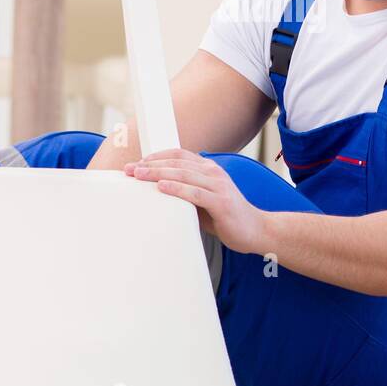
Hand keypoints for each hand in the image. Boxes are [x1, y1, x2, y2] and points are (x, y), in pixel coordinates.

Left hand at [124, 148, 266, 253]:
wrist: (256, 230)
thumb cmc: (226, 217)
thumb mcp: (203, 200)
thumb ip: (186, 193)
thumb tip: (157, 194)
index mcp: (209, 169)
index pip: (179, 155)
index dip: (157, 156)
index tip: (137, 163)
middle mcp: (213, 173)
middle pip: (177, 163)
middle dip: (150, 165)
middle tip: (129, 170)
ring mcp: (218, 186)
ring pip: (183, 174)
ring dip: (158, 174)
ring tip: (138, 176)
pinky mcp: (221, 202)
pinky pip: (195, 193)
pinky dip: (176, 188)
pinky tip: (161, 187)